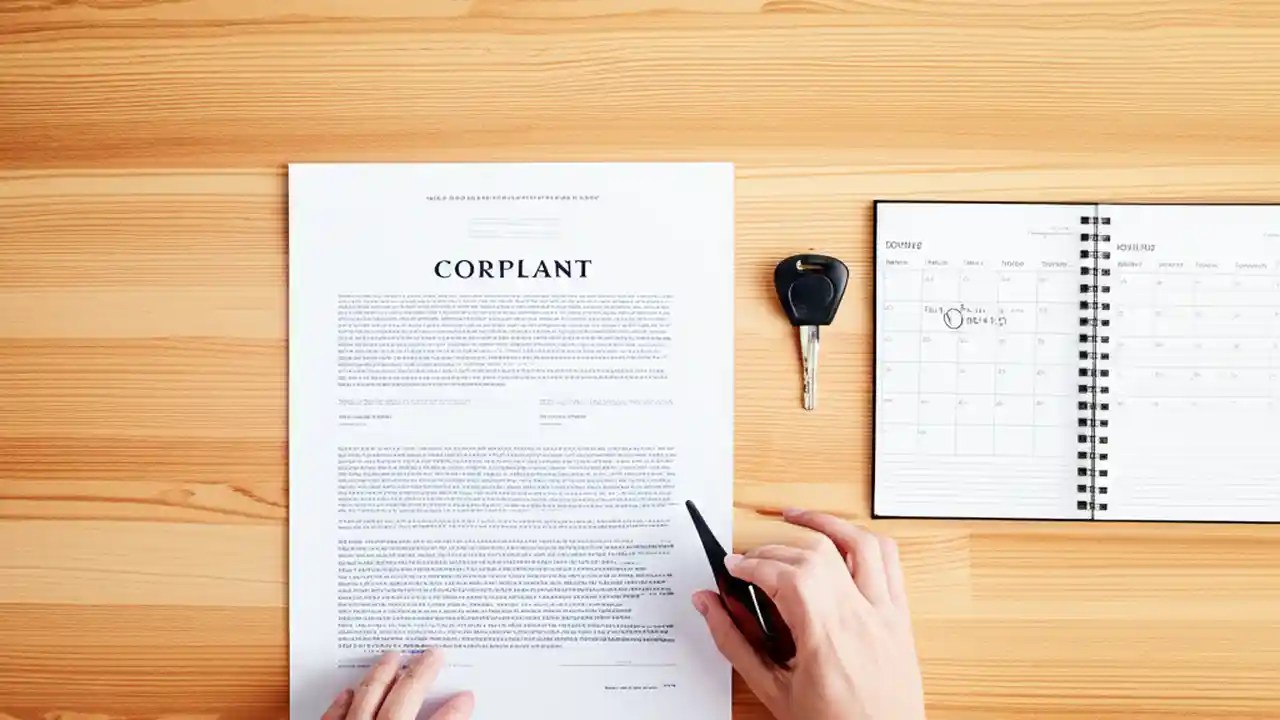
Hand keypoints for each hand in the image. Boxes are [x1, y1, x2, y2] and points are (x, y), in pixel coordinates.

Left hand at [322, 650, 473, 719]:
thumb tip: (457, 711)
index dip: (454, 711)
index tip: (466, 697)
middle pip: (402, 701)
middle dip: (420, 675)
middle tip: (433, 655)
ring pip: (366, 700)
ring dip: (381, 676)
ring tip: (392, 656)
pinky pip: (332, 718)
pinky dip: (342, 704)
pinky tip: (349, 692)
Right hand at [693, 509, 924, 719]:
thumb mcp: (773, 691)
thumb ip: (735, 643)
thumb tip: (708, 606)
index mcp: (826, 638)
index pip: (785, 576)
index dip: (751, 564)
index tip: (732, 568)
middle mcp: (859, 618)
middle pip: (813, 554)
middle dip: (773, 550)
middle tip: (750, 565)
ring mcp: (885, 613)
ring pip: (856, 543)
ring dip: (822, 523)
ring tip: (792, 518)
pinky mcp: (900, 615)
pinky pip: (889, 560)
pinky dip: (861, 538)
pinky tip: (839, 536)